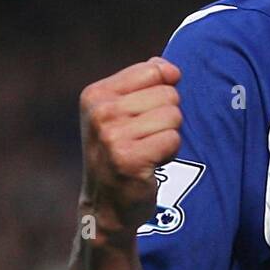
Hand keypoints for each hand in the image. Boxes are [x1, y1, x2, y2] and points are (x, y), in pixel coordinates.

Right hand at [78, 57, 182, 238]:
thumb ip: (143, 83)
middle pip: (169, 95)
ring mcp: (112, 136)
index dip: (162, 93)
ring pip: (173, 117)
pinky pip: (173, 140)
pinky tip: (149, 164)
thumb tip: (166, 66)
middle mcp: (100, 112)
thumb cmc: (120, 152)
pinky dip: (168, 153)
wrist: (106, 204)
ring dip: (168, 137)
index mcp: (96, 94)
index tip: (144, 115)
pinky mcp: (128, 159)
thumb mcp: (120, 112)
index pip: (155, 71)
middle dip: (166, 118)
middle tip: (144, 139)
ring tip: (146, 151)